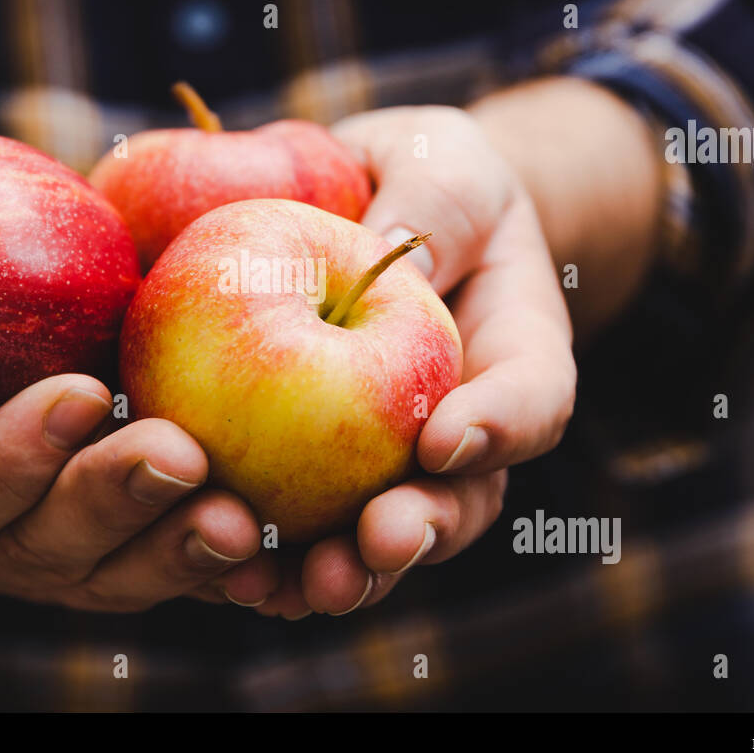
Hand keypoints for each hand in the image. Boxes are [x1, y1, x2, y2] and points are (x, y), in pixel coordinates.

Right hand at [0, 104, 280, 609]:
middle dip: (107, 508)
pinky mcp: (140, 548)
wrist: (23, 308)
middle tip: (179, 454)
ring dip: (181, 553)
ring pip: (122, 576)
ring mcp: (69, 556)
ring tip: (244, 515)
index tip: (76, 392)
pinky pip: (185, 568)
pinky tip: (286, 531)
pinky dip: (235, 564)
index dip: (1, 457)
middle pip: (42, 550)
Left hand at [246, 106, 575, 617]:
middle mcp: (462, 429)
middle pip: (460, 499)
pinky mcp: (316, 472)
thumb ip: (431, 204)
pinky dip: (267, 556)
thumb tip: (395, 252)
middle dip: (420, 530)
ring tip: (292, 588)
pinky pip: (298, 525)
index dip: (499, 428)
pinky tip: (221, 571)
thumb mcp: (440, 164)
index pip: (532, 397)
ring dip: (341, 572)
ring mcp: (391, 462)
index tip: (443, 440)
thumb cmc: (425, 180)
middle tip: (378, 542)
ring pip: (378, 537)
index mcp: (514, 354)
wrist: (376, 213)